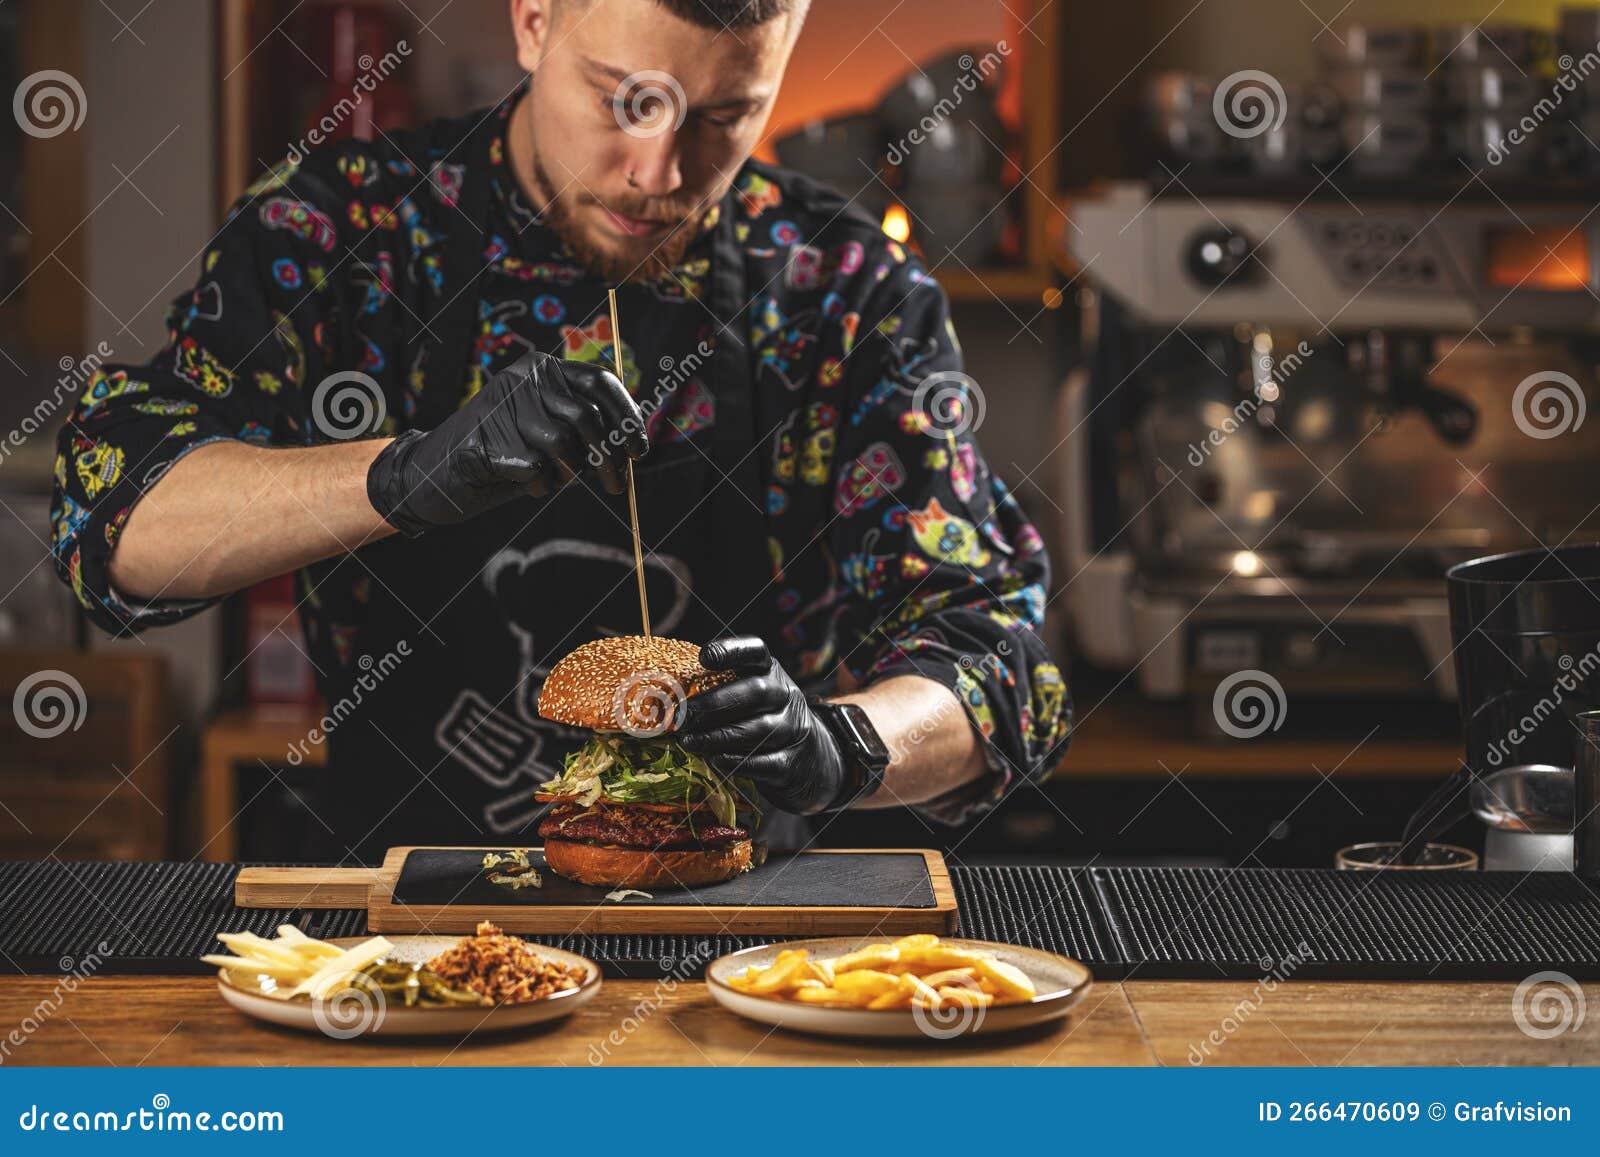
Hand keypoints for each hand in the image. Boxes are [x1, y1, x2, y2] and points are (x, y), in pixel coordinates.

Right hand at [366, 350, 646, 536]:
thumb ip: (583, 425)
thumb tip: (633, 440)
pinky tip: (530, 486)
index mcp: (542, 369)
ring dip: (571, 473)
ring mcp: (503, 408)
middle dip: (612, 459)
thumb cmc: (503, 451)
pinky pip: (540, 470)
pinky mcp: (488, 442)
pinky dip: (544, 487)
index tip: (639, 452)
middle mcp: (524, 379)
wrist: (434, 472)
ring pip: (565, 446)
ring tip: (557, 479)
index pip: (601, 383)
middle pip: (589, 418)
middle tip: (617, 487)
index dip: (628, 419)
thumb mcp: (547, 427)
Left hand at [675, 637, 849, 814]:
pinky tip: (714, 760)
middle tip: (683, 716)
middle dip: (715, 704)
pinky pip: (763, 762)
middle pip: (755, 692)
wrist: (810, 760)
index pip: (755, 650)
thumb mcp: (750, 695)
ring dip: (718, 736)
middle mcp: (786, 695)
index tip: (704, 658)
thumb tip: (666, 696)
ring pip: (758, 730)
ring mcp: (793, 728)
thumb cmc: (763, 720)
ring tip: (689, 742)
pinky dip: (736, 761)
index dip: (731, 651)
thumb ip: (720, 689)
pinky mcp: (792, 762)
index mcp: (771, 671)